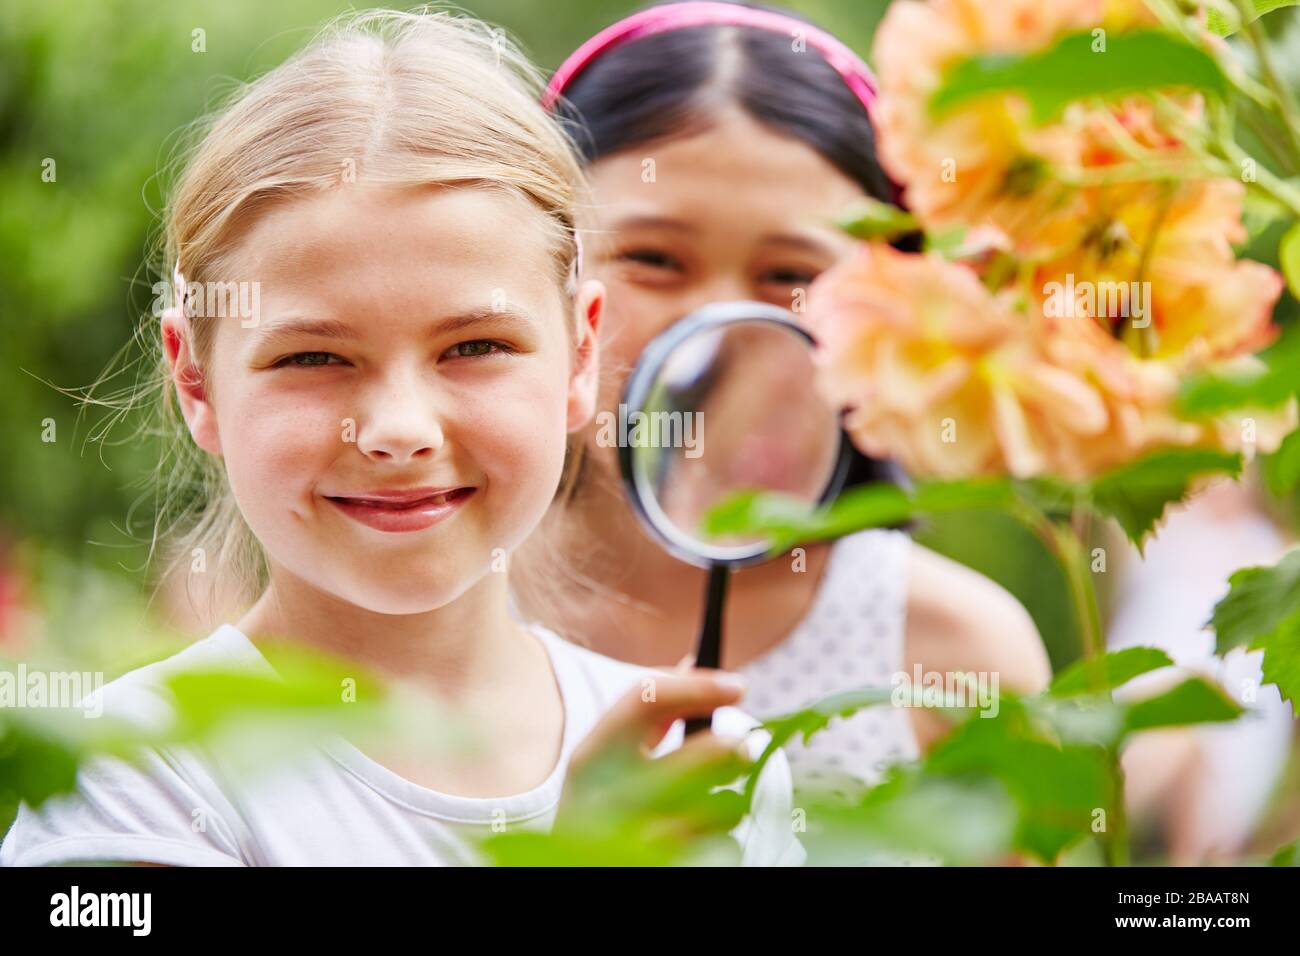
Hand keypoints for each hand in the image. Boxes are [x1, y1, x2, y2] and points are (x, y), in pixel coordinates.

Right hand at [555, 667, 754, 852]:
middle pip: (685, 760)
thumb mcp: (611, 755)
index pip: (642, 700)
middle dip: (725, 751)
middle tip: (744, 749)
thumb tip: (693, 661)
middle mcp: (603, 796)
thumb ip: (651, 712)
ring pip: (709, 809)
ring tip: (724, 800)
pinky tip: (710, 833)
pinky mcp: (656, 864)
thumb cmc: (605, 798)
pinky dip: (724, 836)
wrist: (574, 865)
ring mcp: (628, 837)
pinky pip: (716, 845)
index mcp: (591, 757)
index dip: (696, 687)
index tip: (738, 686)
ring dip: (728, 800)